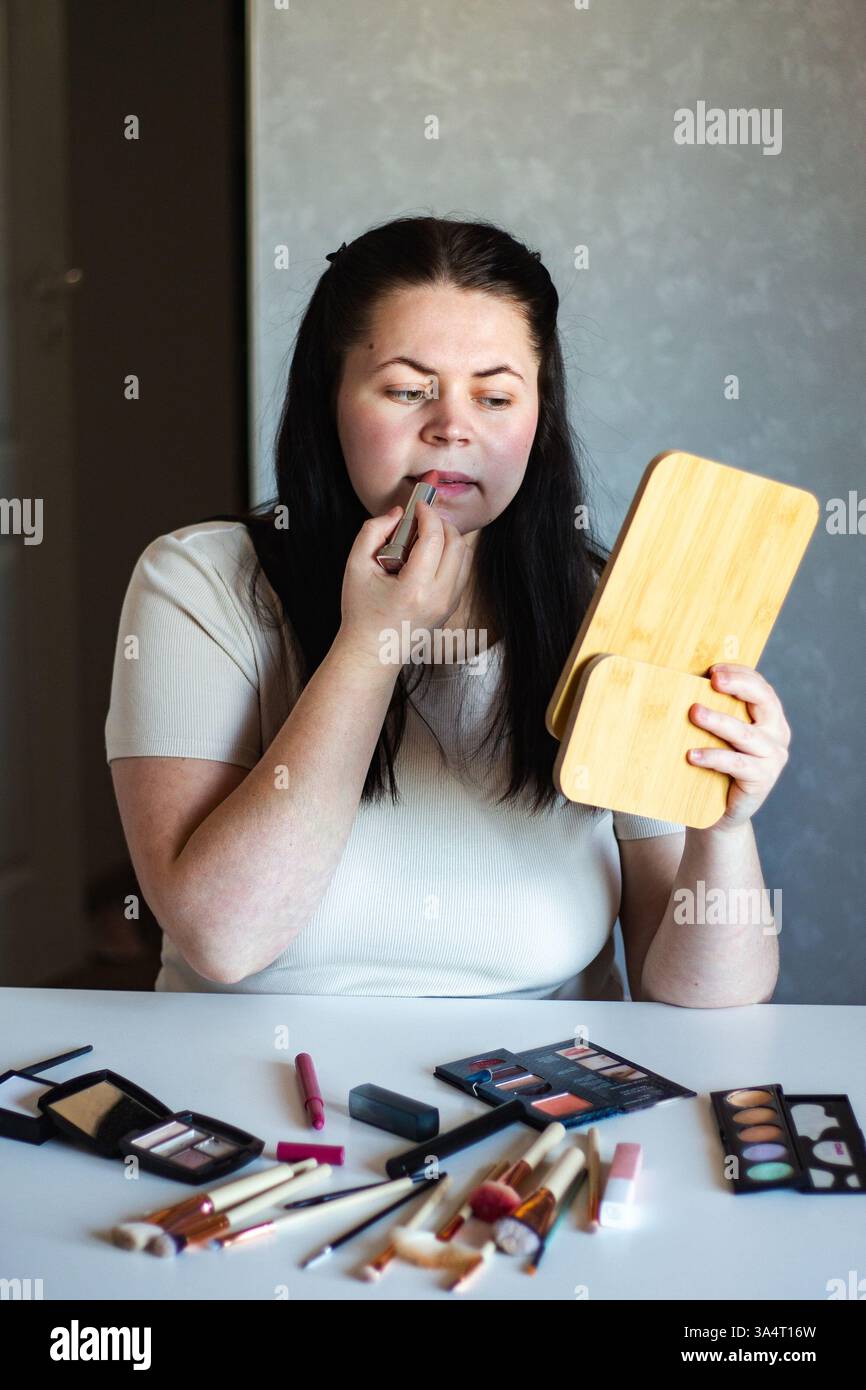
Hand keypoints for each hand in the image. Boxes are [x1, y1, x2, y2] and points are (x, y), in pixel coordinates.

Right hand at [339, 498, 472, 665]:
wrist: (372, 651)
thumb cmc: (361, 611)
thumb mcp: (355, 566)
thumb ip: (372, 531)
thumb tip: (397, 512)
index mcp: (415, 588)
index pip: (435, 537)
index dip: (428, 513)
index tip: (418, 505)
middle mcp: (439, 597)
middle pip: (457, 543)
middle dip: (441, 522)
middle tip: (422, 519)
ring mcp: (449, 604)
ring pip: (465, 556)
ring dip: (449, 538)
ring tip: (425, 537)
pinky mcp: (451, 607)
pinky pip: (461, 571)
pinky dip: (450, 556)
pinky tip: (429, 556)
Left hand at [686, 663, 790, 831]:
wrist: (719, 813)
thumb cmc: (714, 766)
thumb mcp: (718, 735)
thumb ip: (714, 711)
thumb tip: (681, 682)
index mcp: (770, 717)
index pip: (760, 686)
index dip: (740, 674)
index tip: (713, 669)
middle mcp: (777, 734)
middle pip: (764, 701)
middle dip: (738, 685)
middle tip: (713, 679)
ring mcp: (772, 758)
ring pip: (745, 733)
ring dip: (718, 721)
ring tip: (694, 712)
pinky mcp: (761, 779)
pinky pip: (736, 764)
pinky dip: (713, 757)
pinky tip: (692, 755)